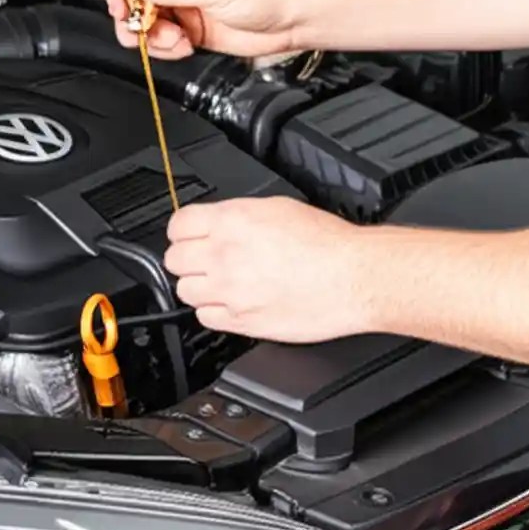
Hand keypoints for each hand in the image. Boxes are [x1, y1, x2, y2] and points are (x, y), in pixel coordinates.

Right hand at [104, 0, 311, 59]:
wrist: (294, 19)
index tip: (124, 6)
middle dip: (136, 15)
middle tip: (142, 29)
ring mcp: (185, 1)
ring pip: (146, 19)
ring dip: (152, 35)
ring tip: (172, 40)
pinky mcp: (190, 26)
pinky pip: (162, 37)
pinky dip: (165, 47)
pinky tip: (182, 46)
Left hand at [163, 196, 379, 342]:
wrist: (354, 277)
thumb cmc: (328, 243)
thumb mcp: (277, 207)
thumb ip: (238, 216)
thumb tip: (219, 224)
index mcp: (231, 221)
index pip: (177, 225)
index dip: (183, 231)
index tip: (189, 236)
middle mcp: (224, 255)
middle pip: (174, 260)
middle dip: (187, 258)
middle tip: (204, 259)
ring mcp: (230, 291)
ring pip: (185, 291)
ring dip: (199, 286)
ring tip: (221, 282)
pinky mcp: (241, 321)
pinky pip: (206, 318)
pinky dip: (214, 311)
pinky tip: (233, 302)